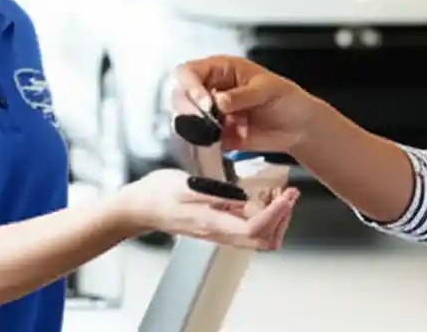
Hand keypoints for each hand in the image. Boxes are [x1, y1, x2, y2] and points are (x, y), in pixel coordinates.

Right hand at [114, 168, 297, 249]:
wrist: (138, 208)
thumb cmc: (157, 194)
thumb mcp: (184, 185)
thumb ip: (212, 191)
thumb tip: (240, 197)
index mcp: (212, 223)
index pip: (254, 230)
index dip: (276, 215)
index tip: (286, 195)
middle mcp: (219, 233)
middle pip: (263, 241)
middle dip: (281, 218)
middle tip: (287, 193)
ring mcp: (220, 232)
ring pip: (259, 238)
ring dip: (275, 217)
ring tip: (277, 193)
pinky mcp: (219, 226)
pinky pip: (249, 229)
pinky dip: (263, 215)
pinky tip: (261, 196)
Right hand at [172, 56, 320, 152]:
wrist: (299, 128)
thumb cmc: (287, 99)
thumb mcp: (267, 90)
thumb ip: (242, 95)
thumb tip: (218, 101)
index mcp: (221, 70)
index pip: (189, 72)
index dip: (191, 85)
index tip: (205, 101)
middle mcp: (211, 90)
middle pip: (181, 96)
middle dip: (192, 108)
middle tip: (211, 119)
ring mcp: (212, 114)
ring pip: (187, 120)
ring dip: (202, 126)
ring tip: (228, 128)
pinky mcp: (216, 136)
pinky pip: (201, 140)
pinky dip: (211, 142)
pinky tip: (232, 137)